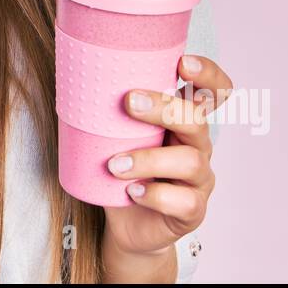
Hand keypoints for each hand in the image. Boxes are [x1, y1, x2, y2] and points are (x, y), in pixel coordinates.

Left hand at [100, 53, 233, 268]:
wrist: (126, 223)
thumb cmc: (121, 170)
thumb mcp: (116, 135)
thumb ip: (112, 109)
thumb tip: (74, 70)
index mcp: (183, 120)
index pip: (212, 91)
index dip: (208, 75)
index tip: (183, 64)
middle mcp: (197, 145)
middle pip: (196, 119)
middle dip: (163, 108)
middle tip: (128, 102)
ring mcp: (199, 179)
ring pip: (190, 161)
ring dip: (148, 159)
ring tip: (114, 165)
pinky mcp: (193, 210)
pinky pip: (184, 202)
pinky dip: (155, 195)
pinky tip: (132, 192)